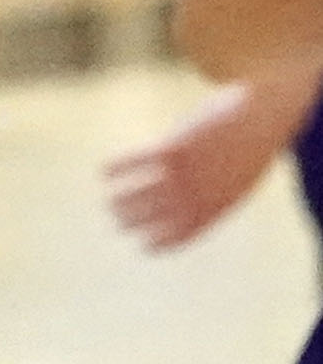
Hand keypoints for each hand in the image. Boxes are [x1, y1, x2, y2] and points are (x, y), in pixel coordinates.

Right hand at [105, 81, 294, 251]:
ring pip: (143, 192)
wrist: (260, 117)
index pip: (183, 234)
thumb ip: (214, 192)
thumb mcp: (238, 178)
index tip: (142, 245)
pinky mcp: (173, 147)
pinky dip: (117, 168)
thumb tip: (193, 198)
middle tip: (117, 221)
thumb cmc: (250, 146)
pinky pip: (137, 161)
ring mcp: (184, 172)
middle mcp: (197, 194)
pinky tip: (103, 172)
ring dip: (122, 200)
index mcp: (217, 206)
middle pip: (157, 215)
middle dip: (134, 221)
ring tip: (109, 203)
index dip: (160, 243)